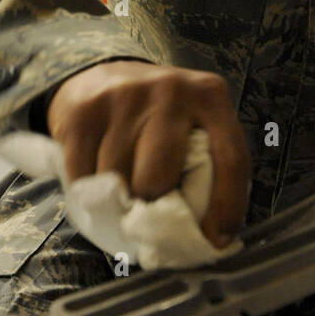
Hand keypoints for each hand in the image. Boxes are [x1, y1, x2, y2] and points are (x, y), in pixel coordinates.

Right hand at [46, 61, 250, 248]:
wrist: (103, 75)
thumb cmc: (157, 116)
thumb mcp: (192, 126)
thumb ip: (205, 167)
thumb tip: (209, 238)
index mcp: (210, 97)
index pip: (231, 158)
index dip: (226, 206)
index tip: (215, 240)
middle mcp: (171, 91)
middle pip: (159, 177)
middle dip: (152, 204)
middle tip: (149, 209)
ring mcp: (124, 97)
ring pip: (117, 179)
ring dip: (117, 197)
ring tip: (120, 187)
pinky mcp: (84, 110)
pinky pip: (83, 175)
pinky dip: (87, 189)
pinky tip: (95, 176)